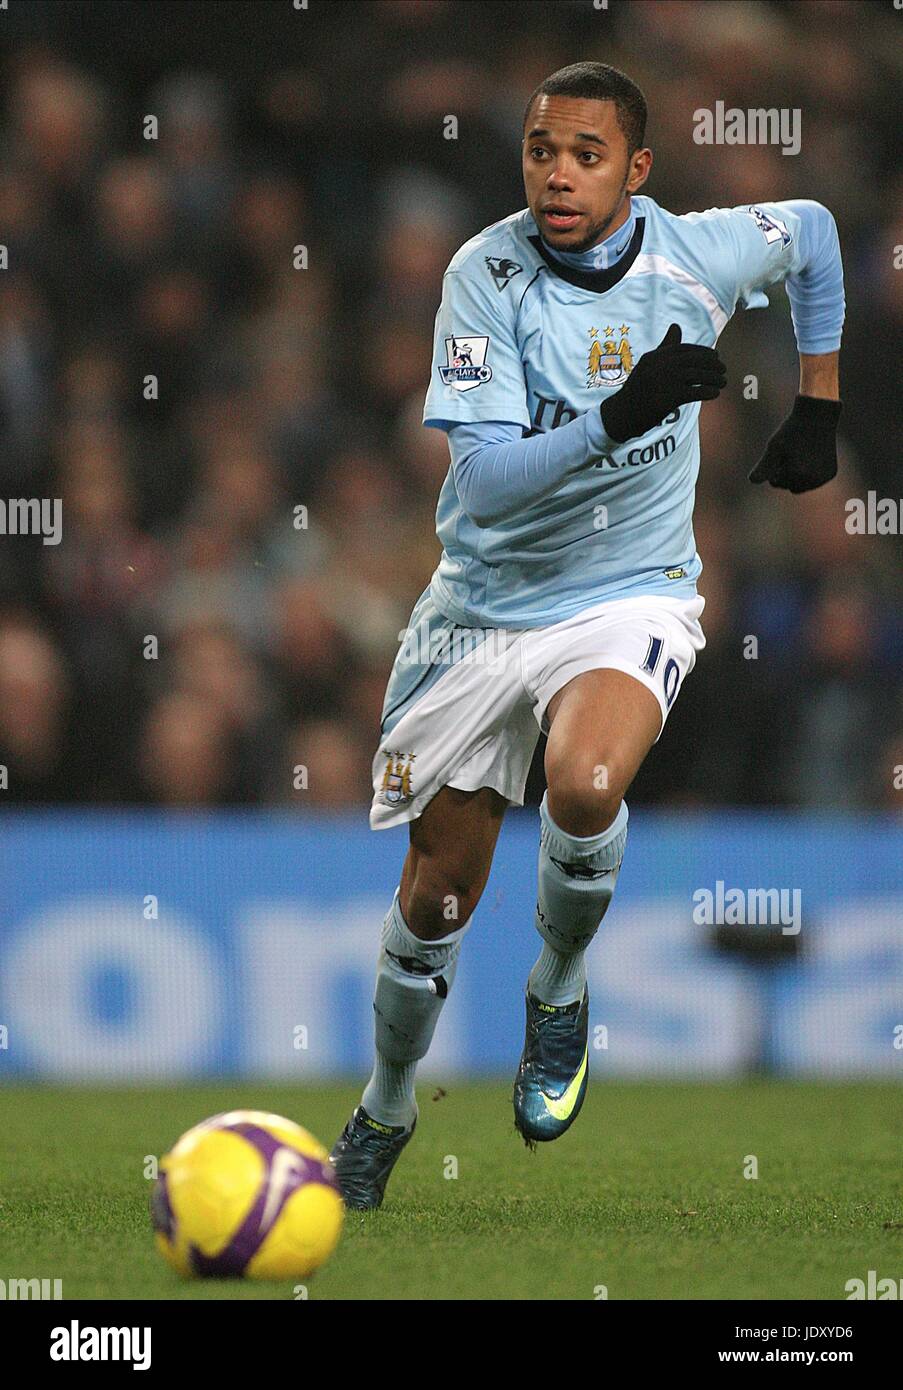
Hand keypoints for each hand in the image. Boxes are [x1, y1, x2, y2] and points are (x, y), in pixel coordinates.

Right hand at [599, 322, 726, 443]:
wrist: (623, 413)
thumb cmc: (638, 389)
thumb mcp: (649, 363)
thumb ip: (665, 346)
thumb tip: (676, 326)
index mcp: (657, 355)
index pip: (686, 349)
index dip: (704, 352)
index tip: (715, 356)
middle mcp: (662, 365)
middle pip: (696, 360)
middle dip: (713, 364)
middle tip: (723, 369)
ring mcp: (667, 381)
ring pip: (699, 376)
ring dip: (715, 378)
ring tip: (723, 382)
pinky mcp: (671, 397)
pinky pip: (696, 392)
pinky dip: (708, 392)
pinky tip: (715, 393)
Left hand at [748, 395, 841, 492]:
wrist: (818, 417)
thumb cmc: (792, 431)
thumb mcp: (774, 447)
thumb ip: (763, 466)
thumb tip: (752, 481)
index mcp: (795, 472)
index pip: (775, 482)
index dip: (775, 467)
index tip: (782, 452)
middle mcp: (811, 479)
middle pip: (788, 486)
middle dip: (786, 473)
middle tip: (792, 453)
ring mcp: (822, 478)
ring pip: (801, 487)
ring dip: (797, 476)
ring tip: (801, 456)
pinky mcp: (831, 474)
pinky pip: (814, 482)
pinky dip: (810, 474)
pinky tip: (812, 458)